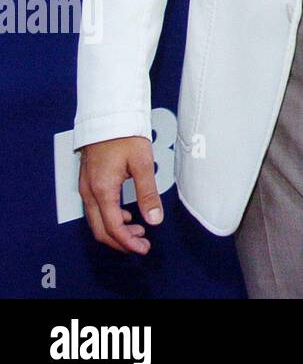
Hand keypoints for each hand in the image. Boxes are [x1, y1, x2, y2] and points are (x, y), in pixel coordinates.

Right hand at [79, 136, 161, 254]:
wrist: (108, 116)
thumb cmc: (125, 135)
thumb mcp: (142, 163)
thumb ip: (148, 193)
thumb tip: (155, 219)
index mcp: (102, 190)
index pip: (113, 227)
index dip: (128, 241)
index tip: (143, 248)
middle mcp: (89, 192)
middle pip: (100, 229)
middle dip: (121, 241)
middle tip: (142, 244)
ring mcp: (86, 187)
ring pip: (96, 220)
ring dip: (116, 230)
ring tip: (138, 230)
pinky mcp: (89, 182)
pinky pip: (95, 209)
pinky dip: (110, 218)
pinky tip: (127, 215)